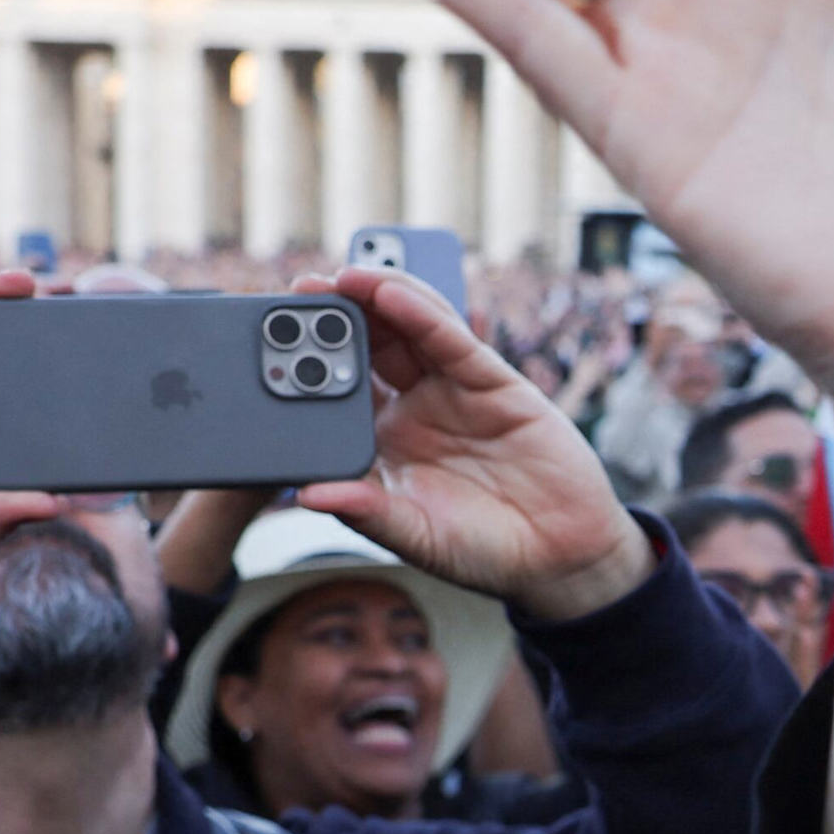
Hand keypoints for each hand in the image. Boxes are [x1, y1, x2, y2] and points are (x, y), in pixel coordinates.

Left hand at [288, 268, 654, 621]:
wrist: (562, 556)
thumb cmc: (483, 552)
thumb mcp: (416, 537)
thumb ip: (367, 512)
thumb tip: (307, 495)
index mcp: (383, 446)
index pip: (337, 393)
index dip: (307, 364)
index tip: (270, 343)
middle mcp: (413, 409)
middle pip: (368, 348)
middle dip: (335, 317)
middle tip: (298, 290)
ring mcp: (452, 391)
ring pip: (407, 330)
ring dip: (374, 299)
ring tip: (339, 277)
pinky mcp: (493, 381)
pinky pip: (451, 340)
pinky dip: (421, 312)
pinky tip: (391, 293)